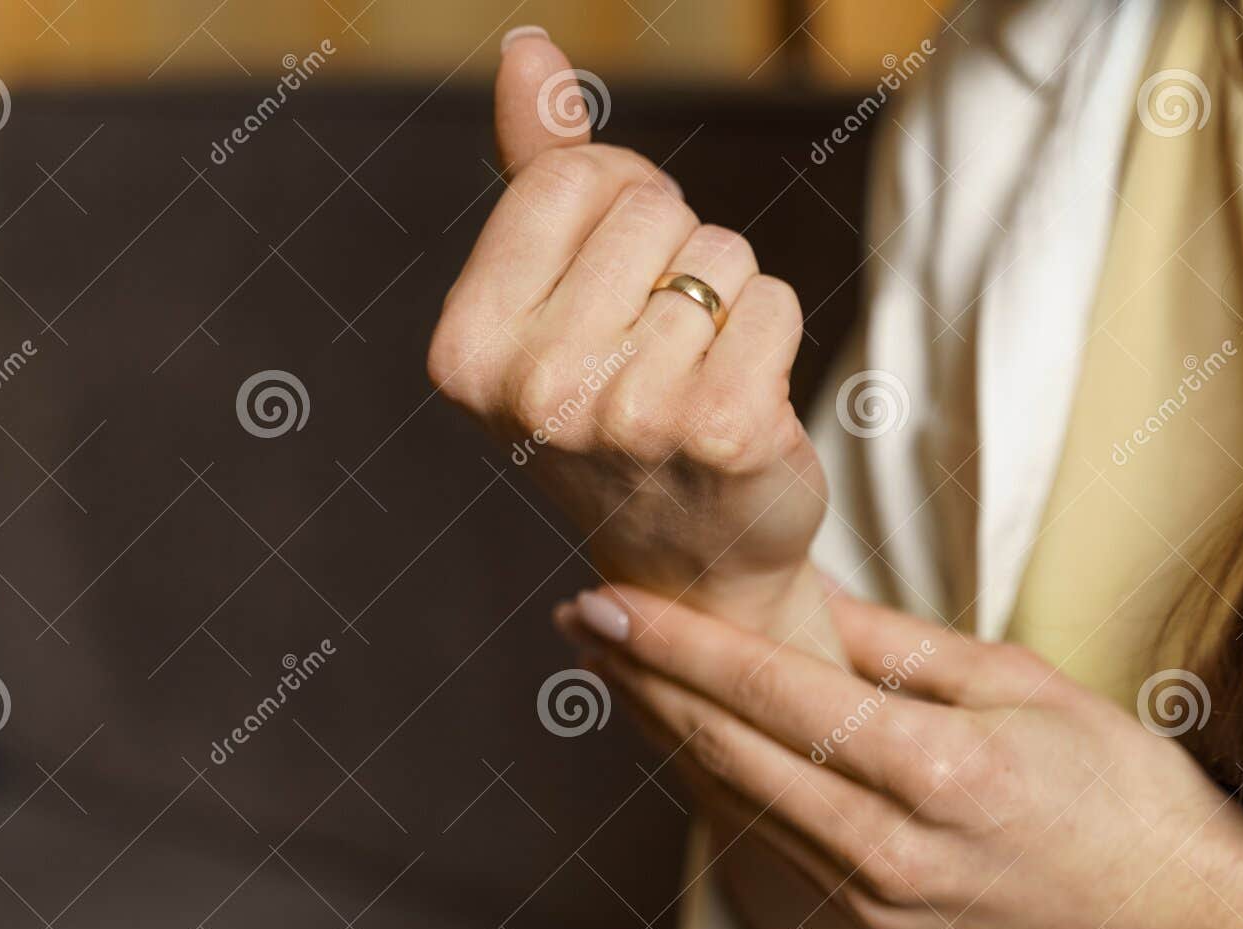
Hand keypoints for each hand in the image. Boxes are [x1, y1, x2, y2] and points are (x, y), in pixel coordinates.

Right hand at [428, 30, 828, 637]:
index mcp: (467, 348)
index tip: (615, 285)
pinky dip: (774, 337)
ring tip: (697, 381)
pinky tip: (744, 402)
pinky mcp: (722, 432)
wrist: (691, 562)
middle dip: (677, 258)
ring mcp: (628, 417)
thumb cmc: (619, 412)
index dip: (617, 208)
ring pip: (723, 257)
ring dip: (729, 304)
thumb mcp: (554, 299)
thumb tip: (527, 47)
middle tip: (660, 349)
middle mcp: (534, 389)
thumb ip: (539, 168)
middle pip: (654, 210)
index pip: (571, 177)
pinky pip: (776, 302)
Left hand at [554, 583, 1242, 928]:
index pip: (772, 692)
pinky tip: (688, 741)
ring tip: (615, 673)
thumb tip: (804, 597)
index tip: (607, 604)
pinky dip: (720, 784)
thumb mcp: (1023, 687)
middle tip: (580, 626)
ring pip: (737, 802)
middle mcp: (890, 847)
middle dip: (642, 683)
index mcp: (937, 771)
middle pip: (730, 751)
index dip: (677, 645)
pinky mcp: (874, 926)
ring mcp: (875, 899)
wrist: (1176, 922)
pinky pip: (772, 842)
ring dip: (667, 733)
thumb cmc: (1122, 790)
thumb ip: (901, 648)